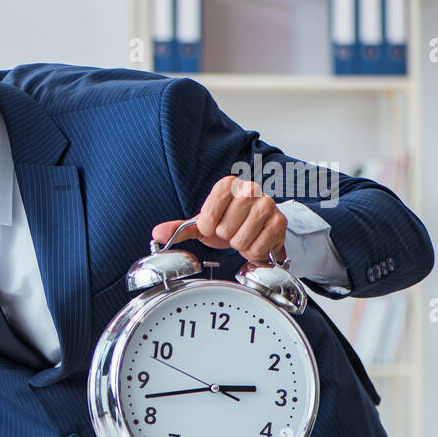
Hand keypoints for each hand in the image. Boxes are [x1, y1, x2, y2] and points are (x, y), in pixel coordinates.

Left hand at [153, 176, 287, 262]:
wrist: (253, 226)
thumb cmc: (227, 221)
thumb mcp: (201, 224)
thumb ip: (178, 228)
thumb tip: (157, 234)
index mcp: (227, 185)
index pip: (207, 218)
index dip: (208, 228)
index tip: (214, 225)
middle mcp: (250, 189)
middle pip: (225, 230)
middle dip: (225, 237)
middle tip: (231, 230)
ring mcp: (267, 204)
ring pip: (241, 241)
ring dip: (239, 245)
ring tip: (243, 234)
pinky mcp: (279, 222)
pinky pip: (258, 248)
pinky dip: (253, 251)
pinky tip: (255, 240)